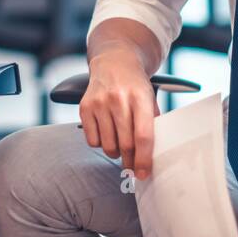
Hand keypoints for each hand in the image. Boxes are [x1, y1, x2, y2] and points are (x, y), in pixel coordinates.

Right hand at [81, 48, 159, 178]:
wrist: (114, 62)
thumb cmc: (136, 86)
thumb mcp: (150, 99)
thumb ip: (153, 124)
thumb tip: (151, 158)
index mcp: (140, 98)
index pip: (143, 136)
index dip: (144, 159)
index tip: (144, 174)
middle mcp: (119, 99)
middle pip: (125, 144)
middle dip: (130, 162)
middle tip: (133, 168)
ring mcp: (99, 103)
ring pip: (108, 146)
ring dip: (116, 153)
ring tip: (120, 145)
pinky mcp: (85, 107)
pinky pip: (92, 140)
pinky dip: (101, 143)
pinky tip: (107, 132)